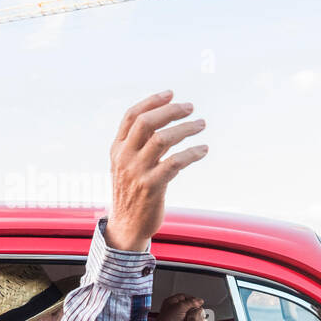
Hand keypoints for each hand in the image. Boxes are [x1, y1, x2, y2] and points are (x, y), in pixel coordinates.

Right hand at [104, 91, 207, 251]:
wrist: (127, 226)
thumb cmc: (132, 193)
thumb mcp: (127, 166)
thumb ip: (140, 144)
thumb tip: (165, 122)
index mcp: (117, 149)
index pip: (131, 116)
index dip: (152, 102)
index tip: (171, 94)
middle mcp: (124, 158)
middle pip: (146, 123)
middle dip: (170, 111)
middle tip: (190, 107)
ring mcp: (137, 172)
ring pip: (162, 139)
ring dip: (185, 129)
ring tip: (201, 125)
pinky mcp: (151, 187)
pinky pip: (175, 163)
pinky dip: (192, 153)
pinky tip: (203, 150)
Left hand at [151, 294, 203, 320]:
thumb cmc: (168, 319)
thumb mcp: (181, 307)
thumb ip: (191, 303)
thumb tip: (200, 300)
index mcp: (170, 301)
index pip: (183, 296)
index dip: (192, 298)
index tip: (198, 302)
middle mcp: (171, 307)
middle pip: (184, 304)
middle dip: (192, 306)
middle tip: (198, 308)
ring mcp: (173, 315)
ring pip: (184, 311)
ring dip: (190, 312)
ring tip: (196, 314)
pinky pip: (183, 318)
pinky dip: (188, 318)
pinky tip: (191, 319)